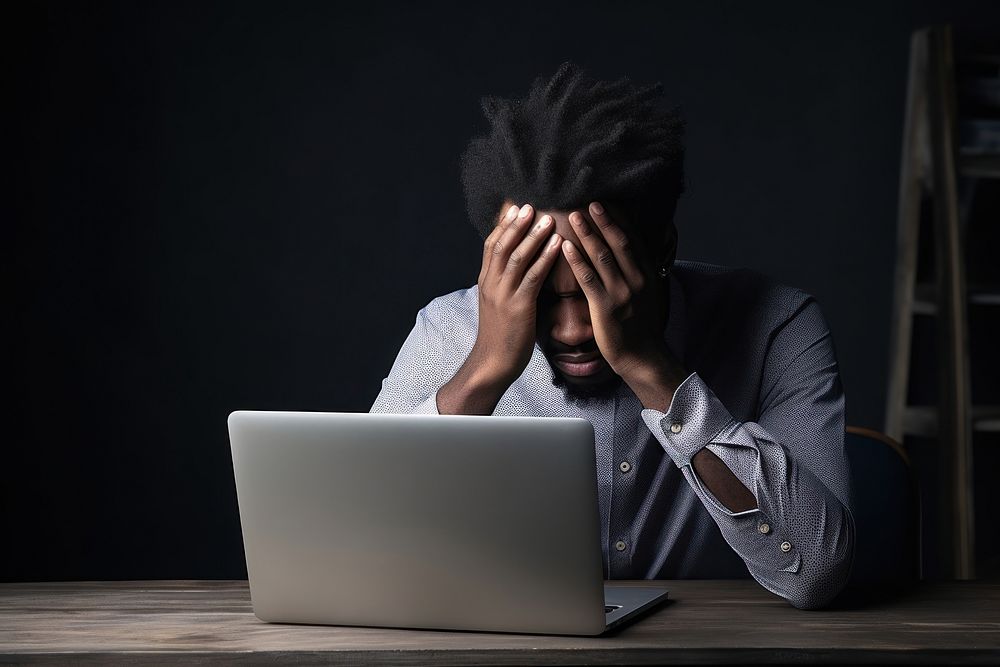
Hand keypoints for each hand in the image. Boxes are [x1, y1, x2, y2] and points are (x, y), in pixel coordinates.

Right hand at [473, 203, 562, 385]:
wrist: (493, 363)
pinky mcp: (518, 307)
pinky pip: (532, 277)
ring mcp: (503, 295)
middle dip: (517, 223)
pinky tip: (557, 245)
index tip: (516, 208)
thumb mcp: (498, 304)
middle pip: (501, 245)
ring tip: (547, 218)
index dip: (503, 225)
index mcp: (486, 282)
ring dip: (532, 235)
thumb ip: (505, 284)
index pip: (491, 245)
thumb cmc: (502, 336)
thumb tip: (519, 268)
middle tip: (530, 204)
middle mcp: (491, 284)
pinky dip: (545, 257)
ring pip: (516, 257)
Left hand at [560, 201, 671, 382]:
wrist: (642, 357)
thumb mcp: (646, 295)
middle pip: (619, 242)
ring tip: (574, 215)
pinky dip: (576, 259)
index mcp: (647, 275)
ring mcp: (622, 292)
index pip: (633, 240)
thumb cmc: (640, 327)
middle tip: (589, 202)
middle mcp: (637, 279)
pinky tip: (565, 246)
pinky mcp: (606, 307)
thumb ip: (638, 273)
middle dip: (604, 220)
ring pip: (603, 256)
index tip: (607, 204)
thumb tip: (630, 254)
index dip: (619, 221)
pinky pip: (588, 278)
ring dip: (588, 233)